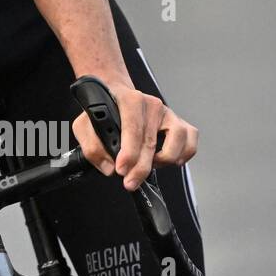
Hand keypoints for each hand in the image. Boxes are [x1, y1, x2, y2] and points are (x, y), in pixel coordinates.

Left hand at [72, 77, 198, 191]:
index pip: (132, 128)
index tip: (121, 169)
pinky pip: (190, 141)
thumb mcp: (85, 124)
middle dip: (140, 167)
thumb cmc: (102, 110)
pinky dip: (183, 155)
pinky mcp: (179, 122)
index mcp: (129, 100)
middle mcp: (151, 104)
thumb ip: (91, 146)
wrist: (115, 94)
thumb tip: (108, 167)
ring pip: (178, 140)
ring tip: (148, 165)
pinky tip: (167, 161)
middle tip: (129, 182)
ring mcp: (168, 113)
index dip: (129, 152)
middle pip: (151, 141)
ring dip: (164, 160)